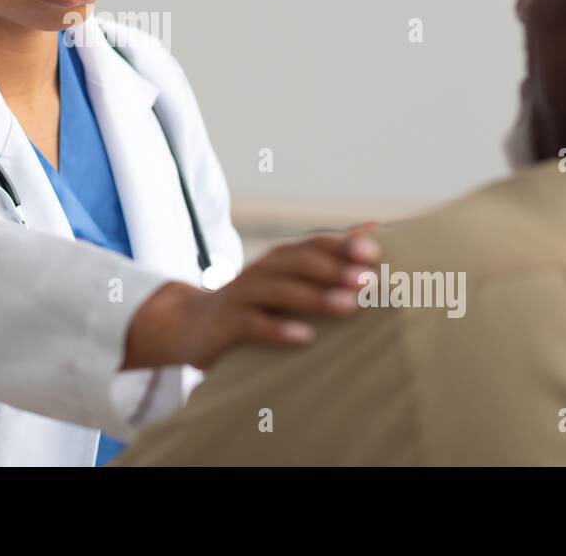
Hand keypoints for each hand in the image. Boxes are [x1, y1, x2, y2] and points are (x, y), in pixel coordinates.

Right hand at [122, 223, 379, 371]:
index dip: (342, 245)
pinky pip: (252, 324)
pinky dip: (278, 329)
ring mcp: (241, 296)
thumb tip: (373, 227)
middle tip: (368, 281)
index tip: (375, 253)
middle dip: (333, 269)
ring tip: (348, 306)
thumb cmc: (254, 304)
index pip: (312, 244)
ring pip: (278, 290)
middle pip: (297, 262)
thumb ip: (328, 255)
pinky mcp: (226, 324)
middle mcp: (261, 271)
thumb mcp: (288, 278)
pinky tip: (306, 337)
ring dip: (314, 297)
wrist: (190, 326)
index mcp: (279, 261)